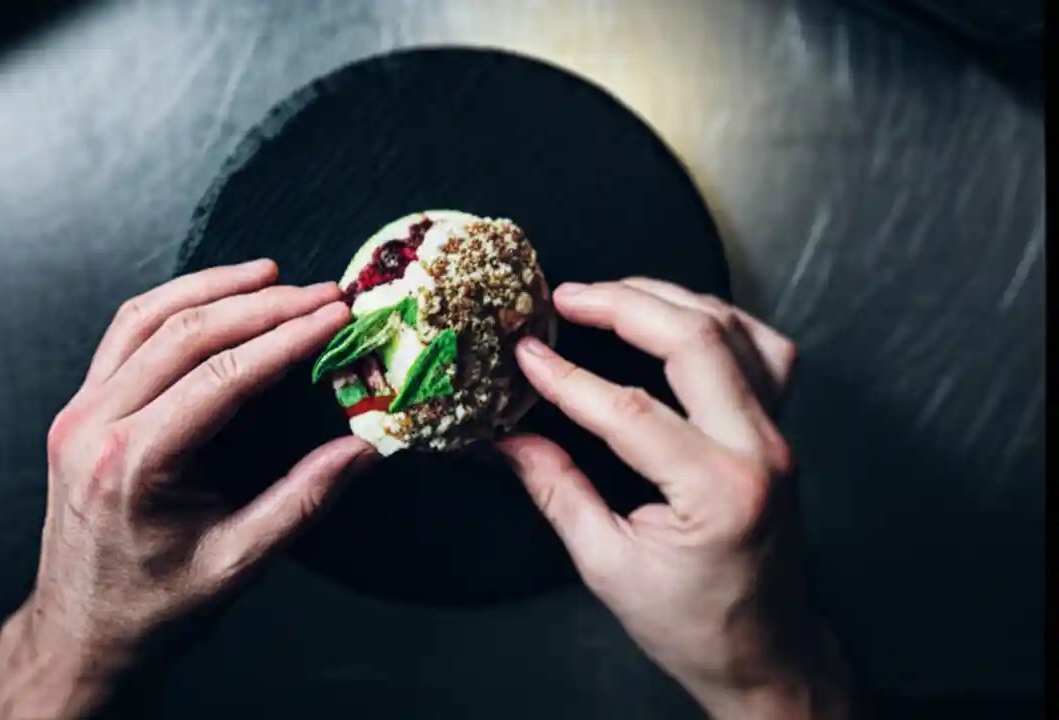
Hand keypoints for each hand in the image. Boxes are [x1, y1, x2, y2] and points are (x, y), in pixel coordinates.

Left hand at [0, 260, 374, 718]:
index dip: (286, 338)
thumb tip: (365, 448)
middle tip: (320, 292)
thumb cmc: (155, 608)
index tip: (334, 314)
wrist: (79, 633)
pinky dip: (172, 306)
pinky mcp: (77, 410)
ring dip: (212, 288)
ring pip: (146, 319)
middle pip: (185, 334)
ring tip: (271, 274)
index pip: (222, 375)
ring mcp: (78, 413)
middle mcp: (95, 426)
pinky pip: (123, 336)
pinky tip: (212, 296)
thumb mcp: (236, 565)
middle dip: (261, 305)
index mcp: (132, 464)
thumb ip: (302, 500)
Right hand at [498, 278, 855, 719]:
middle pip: (696, 340)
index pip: (629, 409)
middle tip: (565, 296)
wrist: (767, 653)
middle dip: (623, 304)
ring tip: (610, 293)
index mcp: (716, 490)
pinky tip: (676, 315)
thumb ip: (558, 491)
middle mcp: (759, 450)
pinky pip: (763, 349)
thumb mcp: (608, 566)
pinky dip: (717, 319)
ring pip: (736, 330)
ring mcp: (778, 435)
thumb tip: (508, 438)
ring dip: (670, 299)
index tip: (524, 353)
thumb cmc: (693, 624)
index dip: (567, 377)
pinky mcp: (780, 431)